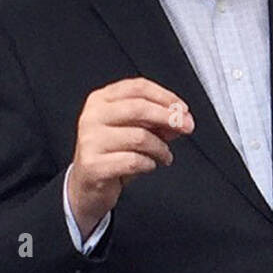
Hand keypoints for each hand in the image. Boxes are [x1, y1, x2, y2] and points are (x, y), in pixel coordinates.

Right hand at [67, 77, 193, 238]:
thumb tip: (181, 119)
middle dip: (169, 117)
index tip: (183, 109)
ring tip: (165, 156)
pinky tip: (150, 165)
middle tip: (186, 127)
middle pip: (139, 108)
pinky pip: (133, 161)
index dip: (165, 96)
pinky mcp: (94, 165)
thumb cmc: (112, 154)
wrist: (86, 185)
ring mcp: (91, 140)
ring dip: (161, 148)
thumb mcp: (134, 131)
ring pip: (140, 136)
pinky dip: (149, 164)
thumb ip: (156, 122)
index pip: (138, 87)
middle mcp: (93, 116)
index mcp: (101, 100)